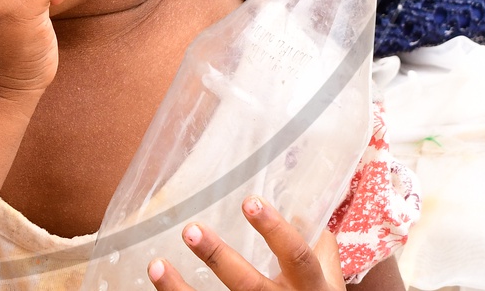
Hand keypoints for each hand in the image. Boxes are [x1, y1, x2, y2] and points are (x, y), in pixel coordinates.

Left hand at [148, 196, 342, 290]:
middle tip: (190, 230)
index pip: (295, 256)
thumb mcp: (328, 285)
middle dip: (218, 258)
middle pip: (249, 285)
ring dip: (181, 290)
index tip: (249, 201)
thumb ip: (321, 253)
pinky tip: (158, 285)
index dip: (274, 230)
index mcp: (310, 287)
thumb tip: (311, 215)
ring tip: (156, 265)